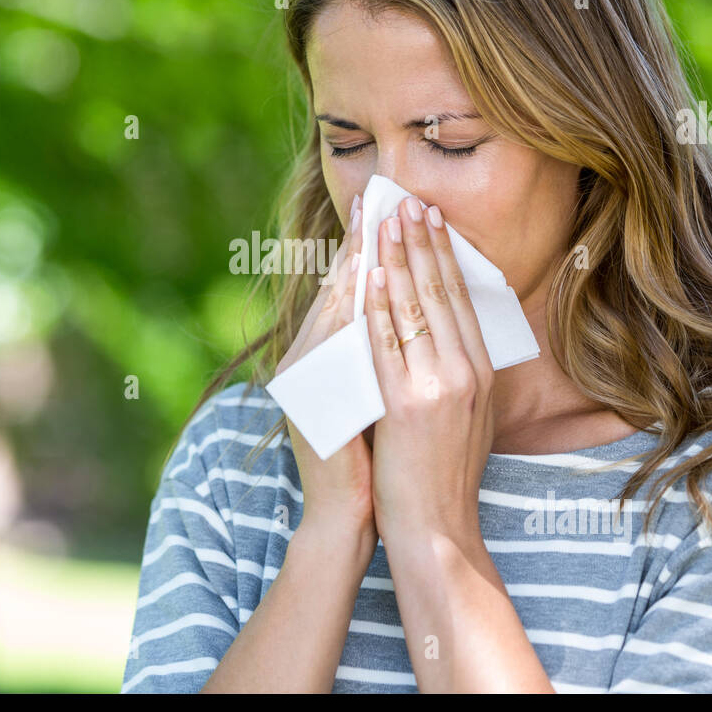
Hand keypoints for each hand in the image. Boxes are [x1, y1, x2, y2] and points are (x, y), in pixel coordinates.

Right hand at [276, 194, 375, 542]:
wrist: (350, 513)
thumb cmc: (369, 457)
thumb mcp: (373, 394)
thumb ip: (379, 353)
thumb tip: (406, 309)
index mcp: (320, 356)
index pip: (345, 290)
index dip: (364, 249)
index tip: (386, 210)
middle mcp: (305, 358)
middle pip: (336, 287)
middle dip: (363, 242)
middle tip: (386, 198)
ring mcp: (305, 375)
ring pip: (333, 305)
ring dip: (359, 262)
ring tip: (382, 223)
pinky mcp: (311, 395)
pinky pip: (333, 341)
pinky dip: (351, 308)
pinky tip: (367, 280)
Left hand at [363, 197, 494, 545]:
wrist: (436, 530)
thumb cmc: (445, 476)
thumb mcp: (470, 418)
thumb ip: (460, 374)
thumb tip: (448, 335)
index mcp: (482, 373)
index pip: (463, 300)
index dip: (445, 256)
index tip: (431, 220)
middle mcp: (466, 373)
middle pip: (442, 293)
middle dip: (423, 243)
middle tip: (408, 202)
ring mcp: (438, 387)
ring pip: (415, 308)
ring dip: (399, 259)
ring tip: (386, 221)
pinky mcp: (407, 404)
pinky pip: (387, 343)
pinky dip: (377, 305)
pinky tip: (368, 276)